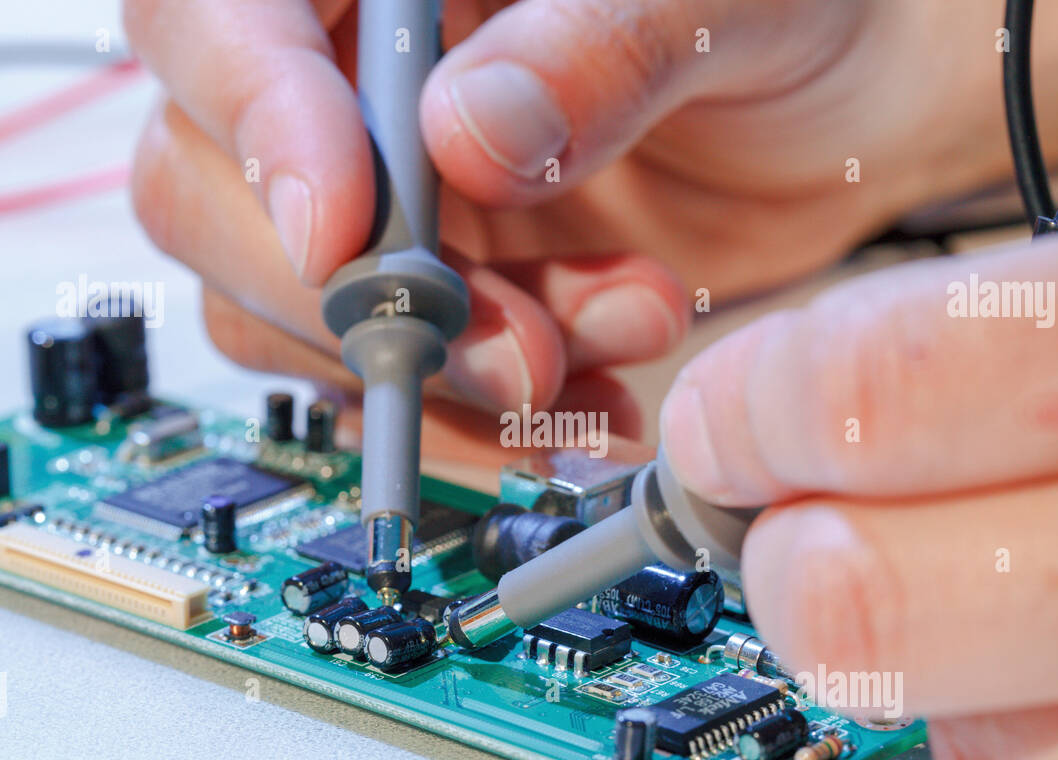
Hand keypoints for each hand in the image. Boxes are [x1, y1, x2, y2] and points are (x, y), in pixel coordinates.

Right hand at [122, 0, 1057, 463]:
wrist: (848, 104)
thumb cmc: (785, 8)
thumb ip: (598, 41)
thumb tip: (466, 136)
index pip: (211, 15)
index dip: (251, 120)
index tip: (342, 230)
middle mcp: (346, 79)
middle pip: (209, 189)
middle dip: (365, 297)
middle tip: (516, 348)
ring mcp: (380, 194)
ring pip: (301, 311)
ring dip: (446, 373)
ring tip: (608, 353)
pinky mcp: (431, 292)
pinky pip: (393, 380)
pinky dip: (486, 421)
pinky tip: (589, 410)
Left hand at [660, 209, 1057, 759]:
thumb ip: (948, 344)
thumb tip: (740, 422)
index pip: (918, 383)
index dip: (780, 410)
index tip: (733, 424)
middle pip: (913, 602)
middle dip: (807, 574)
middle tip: (797, 541)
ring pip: (996, 752)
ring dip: (921, 674)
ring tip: (954, 591)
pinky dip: (1025, 751)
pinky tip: (1055, 674)